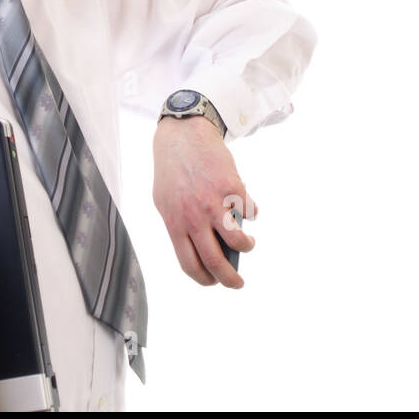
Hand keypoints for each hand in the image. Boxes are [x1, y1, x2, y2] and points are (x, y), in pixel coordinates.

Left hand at [152, 115, 256, 288]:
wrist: (183, 135)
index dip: (205, 279)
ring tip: (247, 243)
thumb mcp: (166, 202)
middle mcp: (194, 216)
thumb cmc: (173, 171)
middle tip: (238, 283)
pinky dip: (252, 213)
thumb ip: (182, 226)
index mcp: (174, 222)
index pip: (189, 264)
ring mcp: (214, 202)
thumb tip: (208, 250)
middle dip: (231, 280)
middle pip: (216, 261)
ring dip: (247, 247)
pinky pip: (249, 211)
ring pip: (238, 241)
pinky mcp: (232, 187)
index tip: (214, 282)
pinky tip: (247, 208)